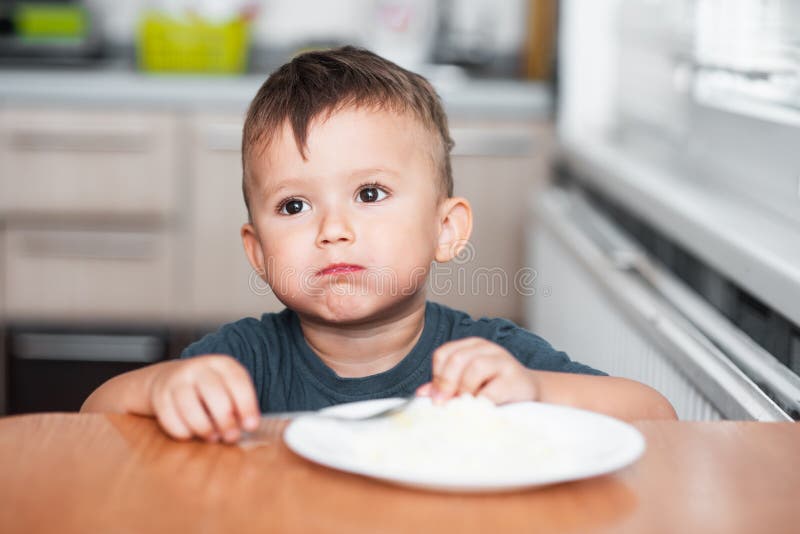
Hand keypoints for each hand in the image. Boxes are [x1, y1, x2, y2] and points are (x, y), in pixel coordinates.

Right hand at [148, 355, 259, 442]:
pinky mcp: (159, 395)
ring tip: (212, 438)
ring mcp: (176, 379)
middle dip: (225, 420)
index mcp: (221, 364)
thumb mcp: (226, 388)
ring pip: (189, 407)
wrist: (168, 378)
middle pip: (213, 393)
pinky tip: (191, 435)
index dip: (246, 405)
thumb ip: (238, 405)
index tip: (251, 426)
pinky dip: (183, 431)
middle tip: (231, 437)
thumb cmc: (207, 390)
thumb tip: (247, 427)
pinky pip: (170, 418)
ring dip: (204, 428)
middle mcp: (198, 367)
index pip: (237, 382)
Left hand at [416, 337, 539, 404]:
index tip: (436, 398)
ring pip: (475, 367)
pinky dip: (481, 402)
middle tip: (443, 405)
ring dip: (465, 390)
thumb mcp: (468, 383)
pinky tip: (479, 411)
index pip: (444, 353)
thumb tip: (421, 394)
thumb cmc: (493, 388)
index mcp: (471, 346)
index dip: (437, 376)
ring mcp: (503, 360)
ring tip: (465, 405)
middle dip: (447, 383)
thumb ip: (446, 386)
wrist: (529, 392)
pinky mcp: (515, 379)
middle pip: (457, 358)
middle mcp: (487, 348)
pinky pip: (492, 390)